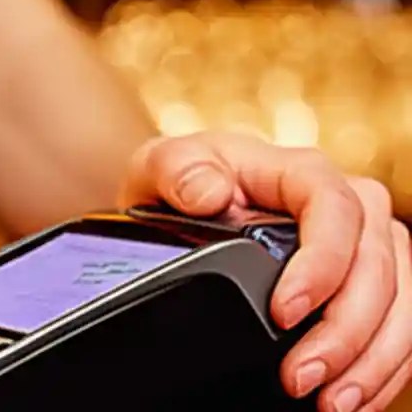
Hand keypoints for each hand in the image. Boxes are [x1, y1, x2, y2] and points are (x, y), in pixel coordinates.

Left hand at [121, 132, 411, 411]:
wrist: (183, 204)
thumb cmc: (183, 179)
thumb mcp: (162, 163)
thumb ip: (176, 169)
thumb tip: (207, 192)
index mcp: (302, 172)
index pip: (335, 210)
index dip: (322, 264)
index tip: (283, 313)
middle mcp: (351, 207)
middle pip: (375, 267)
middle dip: (345, 331)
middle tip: (301, 377)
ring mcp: (368, 246)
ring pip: (399, 303)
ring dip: (371, 360)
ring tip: (331, 401)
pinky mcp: (372, 284)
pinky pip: (397, 327)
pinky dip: (381, 367)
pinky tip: (352, 397)